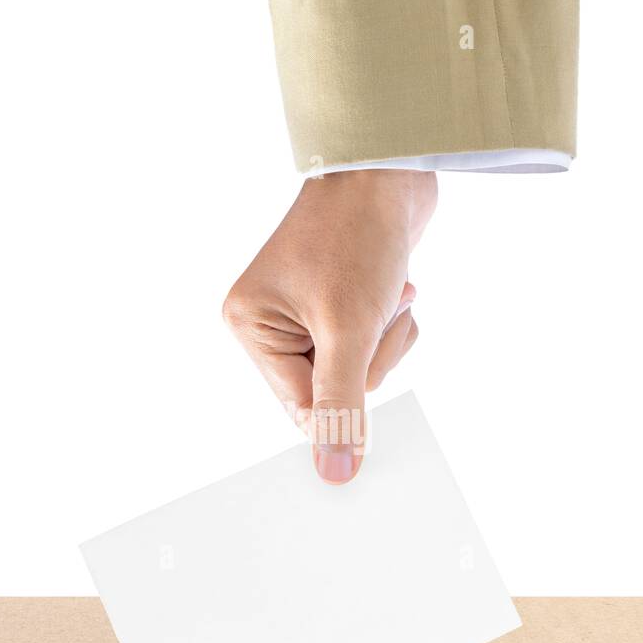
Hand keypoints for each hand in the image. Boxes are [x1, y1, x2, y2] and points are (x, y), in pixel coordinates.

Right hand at [223, 169, 437, 483]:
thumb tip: (334, 473)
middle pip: (332, 390)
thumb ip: (342, 407)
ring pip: (359, 370)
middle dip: (369, 357)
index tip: (365, 365)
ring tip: (386, 293)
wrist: (392, 169)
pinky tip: (393, 287)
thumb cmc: (357, 235)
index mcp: (250, 325)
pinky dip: (392, 324)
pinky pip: (372, 345)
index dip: (343, 398)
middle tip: (373, 312)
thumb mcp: (349, 332)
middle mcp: (269, 321)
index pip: (300, 405)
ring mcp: (305, 313)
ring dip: (386, 339)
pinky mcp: (339, 302)